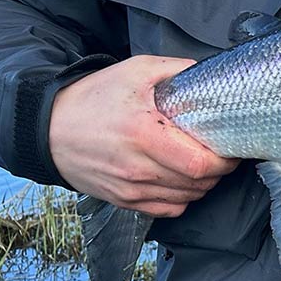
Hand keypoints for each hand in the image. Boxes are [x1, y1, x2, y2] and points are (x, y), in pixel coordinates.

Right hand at [49, 54, 237, 215]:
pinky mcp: (122, 201)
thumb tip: (208, 73)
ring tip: (204, 164)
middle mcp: (137, 168)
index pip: (200, 163)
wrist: (48, 129)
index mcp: (144, 134)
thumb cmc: (93, 98)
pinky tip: (183, 180)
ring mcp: (129, 189)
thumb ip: (176, 70)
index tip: (231, 146)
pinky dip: (183, 198)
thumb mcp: (135, 71)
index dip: (224, 159)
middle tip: (223, 153)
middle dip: (219, 170)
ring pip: (186, 198)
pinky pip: (167, 209)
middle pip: (198, 183)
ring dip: (203, 184)